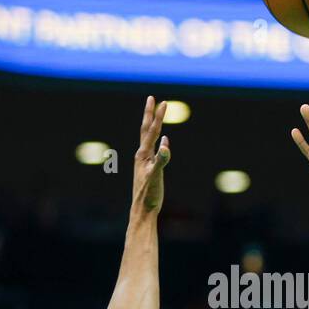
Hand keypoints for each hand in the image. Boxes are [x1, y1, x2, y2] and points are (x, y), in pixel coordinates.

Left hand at [133, 96, 170, 212]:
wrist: (142, 210)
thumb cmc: (148, 195)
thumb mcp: (156, 176)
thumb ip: (161, 160)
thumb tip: (166, 145)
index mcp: (143, 154)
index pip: (152, 131)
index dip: (158, 116)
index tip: (164, 102)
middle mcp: (141, 155)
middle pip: (146, 129)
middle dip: (150, 114)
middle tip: (152, 98)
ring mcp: (144, 161)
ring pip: (148, 138)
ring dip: (152, 125)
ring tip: (155, 115)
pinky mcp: (149, 168)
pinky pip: (154, 149)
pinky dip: (159, 141)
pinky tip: (163, 141)